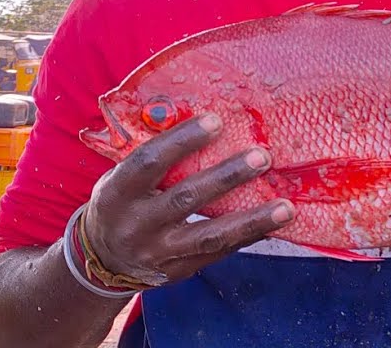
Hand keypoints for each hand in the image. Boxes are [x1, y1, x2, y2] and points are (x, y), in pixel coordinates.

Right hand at [80, 113, 295, 288]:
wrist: (104, 259)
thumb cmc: (121, 202)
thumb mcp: (120, 178)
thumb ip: (153, 157)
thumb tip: (205, 123)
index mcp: (117, 193)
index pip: (149, 162)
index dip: (182, 140)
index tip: (216, 120)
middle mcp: (136, 224)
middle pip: (185, 198)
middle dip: (227, 177)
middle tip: (262, 157)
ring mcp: (158, 252)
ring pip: (209, 235)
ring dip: (251, 219)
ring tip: (286, 207)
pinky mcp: (179, 270)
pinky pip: (219, 253)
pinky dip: (249, 237)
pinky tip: (275, 224)